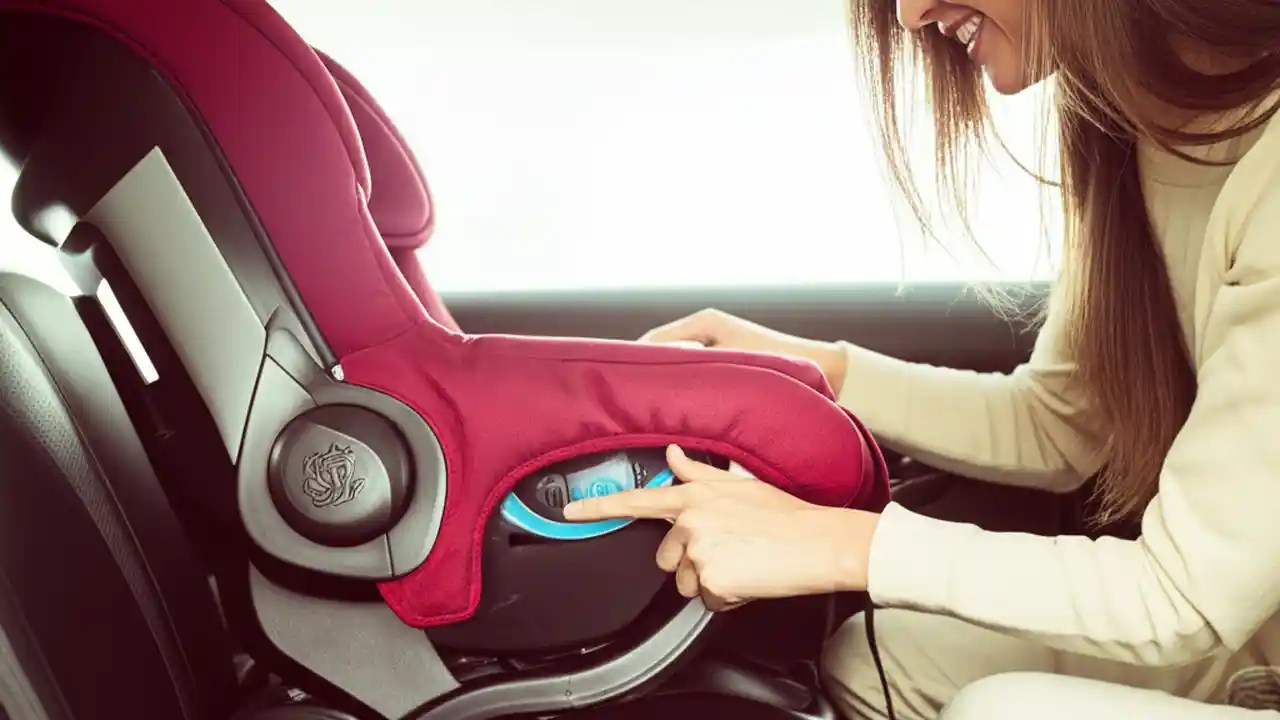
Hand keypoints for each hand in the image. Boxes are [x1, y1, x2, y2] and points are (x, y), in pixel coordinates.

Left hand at [563, 446, 878, 610]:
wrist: (818, 541)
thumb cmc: (786, 515)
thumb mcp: (739, 484)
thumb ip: (698, 473)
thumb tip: (673, 453)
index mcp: (695, 495)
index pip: (636, 501)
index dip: (598, 508)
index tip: (569, 512)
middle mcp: (691, 520)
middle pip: (666, 557)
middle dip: (691, 562)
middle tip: (730, 552)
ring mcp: (699, 549)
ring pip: (687, 582)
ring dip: (711, 580)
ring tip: (744, 563)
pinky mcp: (712, 577)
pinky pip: (708, 600)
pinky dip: (727, 597)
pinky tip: (749, 579)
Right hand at [640, 309, 846, 391]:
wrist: (821, 371)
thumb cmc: (782, 365)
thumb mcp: (732, 366)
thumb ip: (693, 369)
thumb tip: (658, 377)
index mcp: (703, 322)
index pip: (652, 340)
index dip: (634, 361)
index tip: (619, 383)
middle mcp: (705, 331)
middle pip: (660, 353)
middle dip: (646, 375)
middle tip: (629, 401)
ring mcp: (713, 347)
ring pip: (674, 368)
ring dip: (665, 386)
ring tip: (648, 409)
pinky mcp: (722, 366)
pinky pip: (691, 377)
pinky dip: (682, 391)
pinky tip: (676, 411)